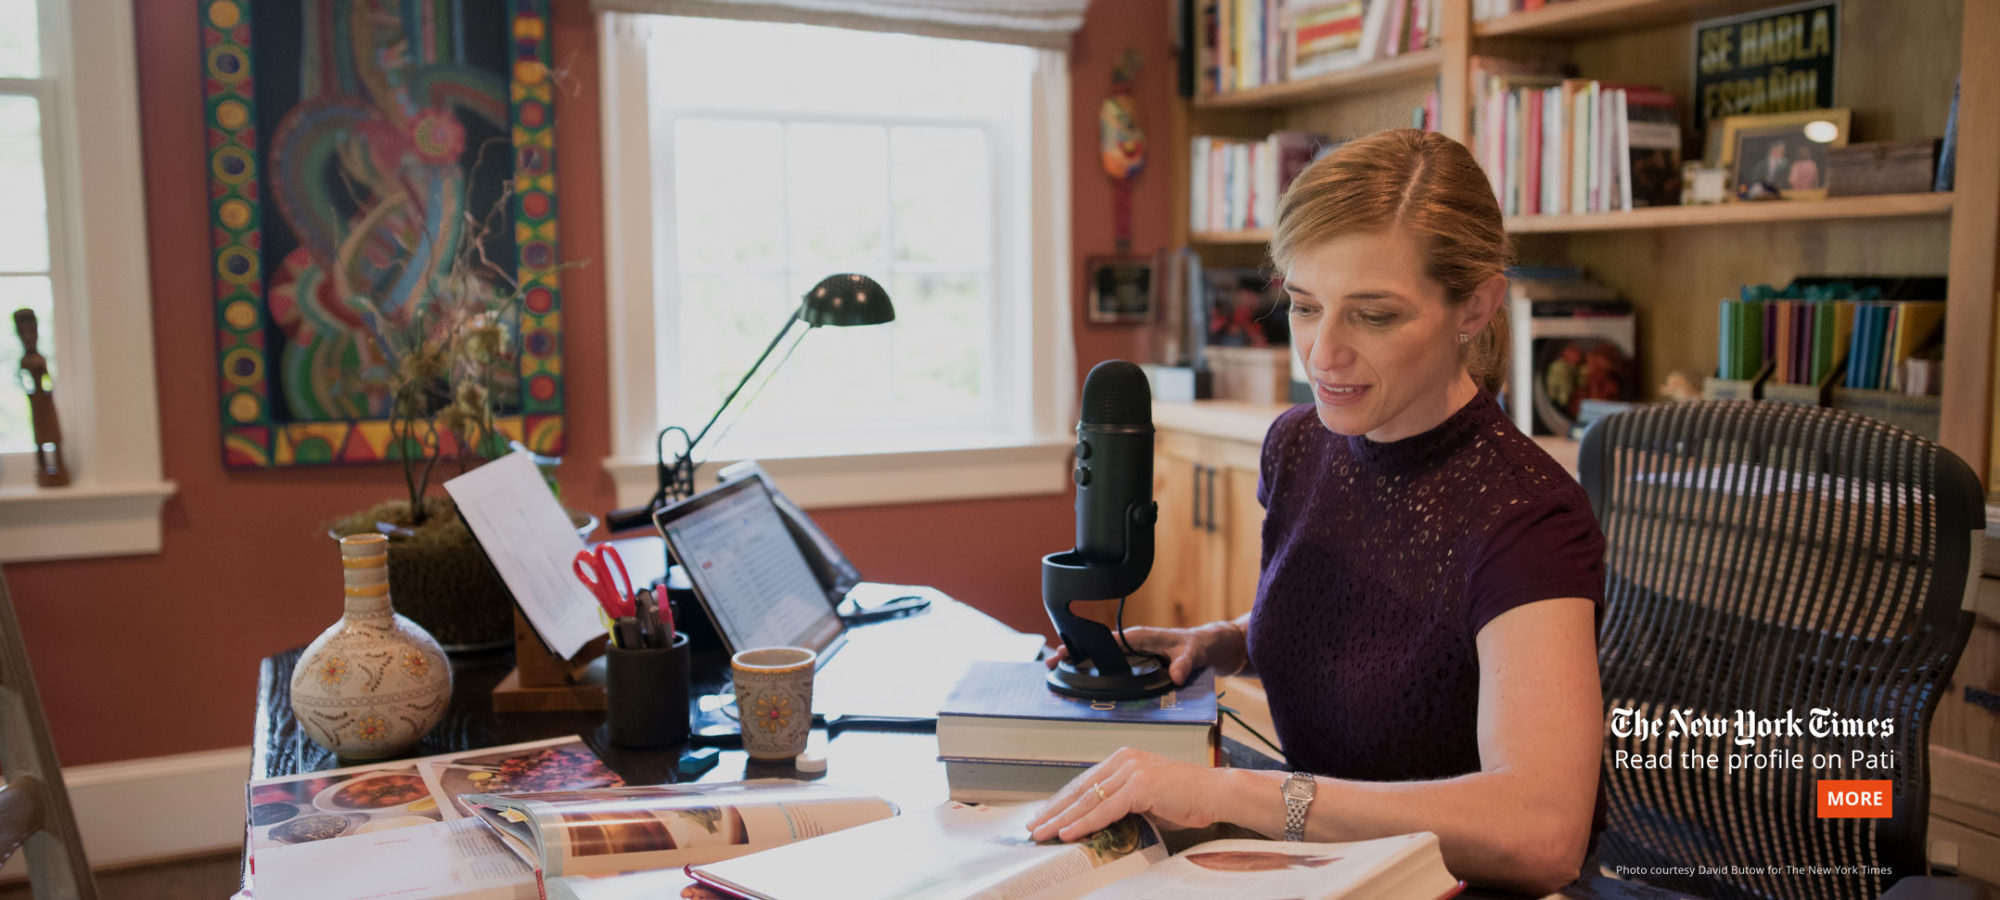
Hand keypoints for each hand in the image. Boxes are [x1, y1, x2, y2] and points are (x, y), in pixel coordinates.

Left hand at [1025, 748, 1232, 841]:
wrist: (1215, 793)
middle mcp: (1124, 760)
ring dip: (1062, 819)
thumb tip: (1100, 822)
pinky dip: (1084, 823)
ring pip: (1087, 800)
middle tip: (1034, 825)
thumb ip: (1123, 804)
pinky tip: (1067, 832)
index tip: (1046, 815)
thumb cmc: (1187, 797)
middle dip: (1054, 810)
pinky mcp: (1139, 786)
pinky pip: (1105, 809)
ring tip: (1042, 832)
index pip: (1085, 782)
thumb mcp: (1147, 799)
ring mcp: (1131, 771)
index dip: (1063, 801)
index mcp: (1124, 759)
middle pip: (1080, 790)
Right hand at [1042, 623, 1237, 685]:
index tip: (1062, 652)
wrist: (1213, 648)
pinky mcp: (1140, 664)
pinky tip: (1084, 683)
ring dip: (1082, 665)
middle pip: (1097, 649)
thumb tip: (1177, 675)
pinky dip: (1097, 673)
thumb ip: (1185, 662)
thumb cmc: (1202, 646)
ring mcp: (1135, 655)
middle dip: (1073, 655)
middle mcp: (1133, 645)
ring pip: (1102, 659)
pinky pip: (1113, 668)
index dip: (1082, 646)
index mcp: (1139, 637)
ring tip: (1058, 675)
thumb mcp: (1195, 653)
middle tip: (1049, 666)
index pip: (1105, 640)